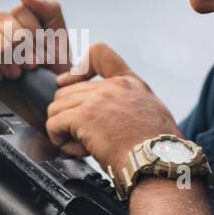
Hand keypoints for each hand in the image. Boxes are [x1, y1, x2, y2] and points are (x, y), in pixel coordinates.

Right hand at [0, 0, 72, 80]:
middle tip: (30, 66)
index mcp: (22, 19)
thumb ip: (49, 10)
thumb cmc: (51, 75)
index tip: (42, 54)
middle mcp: (1, 27)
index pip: (20, 10)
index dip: (33, 32)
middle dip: (20, 46)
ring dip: (5, 56)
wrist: (40, 106)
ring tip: (16, 74)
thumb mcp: (59, 41)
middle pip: (2, 20)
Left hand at [46, 41, 181, 173]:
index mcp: (130, 83)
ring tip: (83, 146)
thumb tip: (105, 115)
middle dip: (70, 115)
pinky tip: (78, 150)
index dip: (77, 68)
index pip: (99, 52)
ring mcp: (97, 99)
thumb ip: (127, 103)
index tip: (68, 83)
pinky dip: (60, 140)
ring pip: (57, 107)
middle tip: (86, 136)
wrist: (159, 162)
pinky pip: (54, 124)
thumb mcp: (151, 113)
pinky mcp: (84, 117)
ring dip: (64, 129)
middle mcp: (113, 86)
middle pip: (67, 90)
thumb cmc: (158, 150)